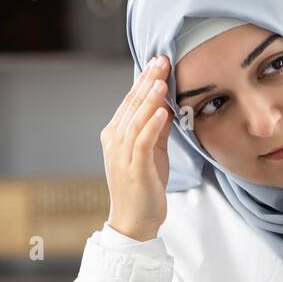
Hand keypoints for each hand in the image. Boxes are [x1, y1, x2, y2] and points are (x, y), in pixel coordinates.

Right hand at [101, 55, 172, 240]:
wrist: (134, 220)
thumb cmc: (143, 186)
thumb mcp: (153, 151)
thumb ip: (157, 128)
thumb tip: (167, 104)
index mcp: (115, 134)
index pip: (130, 101)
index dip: (143, 80)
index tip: (156, 61)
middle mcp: (115, 141)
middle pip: (131, 105)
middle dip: (147, 81)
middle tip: (160, 60)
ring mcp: (122, 155)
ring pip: (135, 120)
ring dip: (149, 99)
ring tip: (161, 80)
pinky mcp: (134, 168)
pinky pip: (142, 142)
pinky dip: (152, 125)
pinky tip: (162, 111)